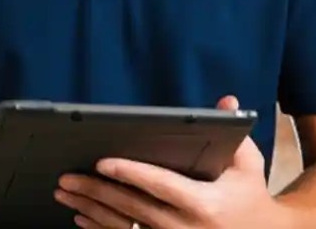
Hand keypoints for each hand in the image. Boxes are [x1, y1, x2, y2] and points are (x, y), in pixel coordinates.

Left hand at [53, 96, 284, 228]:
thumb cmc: (250, 198)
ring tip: (64, 194)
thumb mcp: (247, 165)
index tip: (101, 162)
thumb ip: (233, 132)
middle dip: (95, 191)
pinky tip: (81, 218)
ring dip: (90, 211)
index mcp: (204, 204)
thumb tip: (224, 100)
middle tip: (66, 177)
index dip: (129, 173)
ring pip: (123, 227)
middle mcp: (185, 228)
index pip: (159, 185)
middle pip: (132, 207)